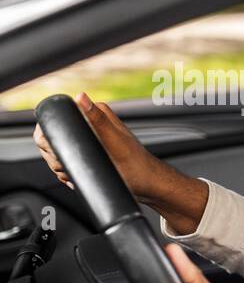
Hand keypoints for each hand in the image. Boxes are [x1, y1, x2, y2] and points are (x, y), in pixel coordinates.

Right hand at [33, 92, 208, 232]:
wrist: (149, 186)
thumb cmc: (137, 167)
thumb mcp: (114, 142)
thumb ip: (98, 120)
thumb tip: (81, 96)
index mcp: (97, 115)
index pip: (59, 118)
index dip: (55, 135)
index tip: (65, 151)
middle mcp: (92, 125)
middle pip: (54, 137)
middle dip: (58, 156)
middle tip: (76, 167)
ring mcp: (89, 141)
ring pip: (58, 152)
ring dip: (62, 167)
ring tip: (83, 172)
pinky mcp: (89, 155)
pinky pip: (67, 162)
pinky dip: (69, 172)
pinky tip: (80, 177)